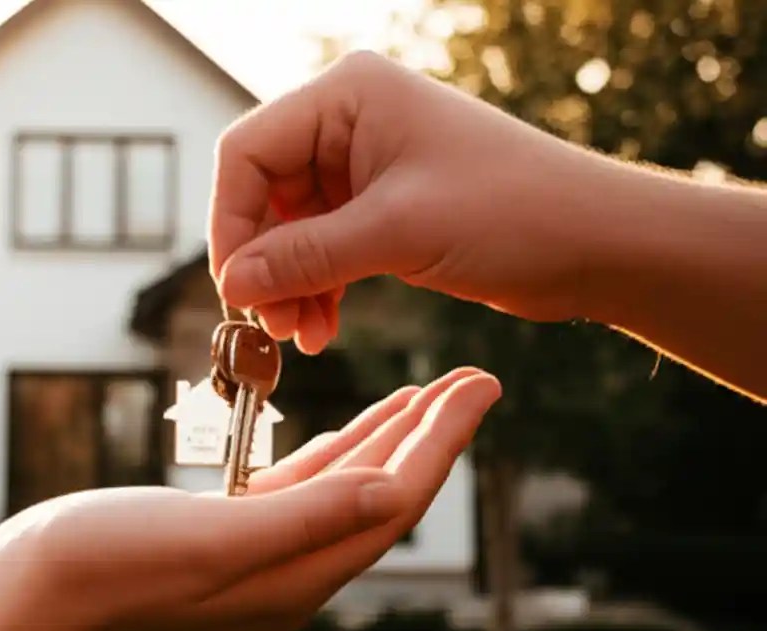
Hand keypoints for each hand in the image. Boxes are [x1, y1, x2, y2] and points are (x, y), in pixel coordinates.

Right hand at [0, 367, 499, 630]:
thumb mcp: (211, 540)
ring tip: (428, 392)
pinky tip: (351, 430)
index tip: (483, 384)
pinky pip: (301, 489)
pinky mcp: (225, 535)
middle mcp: (290, 571)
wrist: (28, 597)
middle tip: (475, 377)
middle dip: (431, 436)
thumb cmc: (106, 567)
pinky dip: (334, 452)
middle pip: (383, 494)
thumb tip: (393, 495)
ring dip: (389, 438)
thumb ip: (306, 519)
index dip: (443, 442)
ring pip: (345, 488)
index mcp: (297, 576)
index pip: (394, 501)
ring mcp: (259, 554)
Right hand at [208, 51, 596, 353]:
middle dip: (262, 263)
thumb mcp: (396, 233)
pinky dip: (316, 287)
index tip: (235, 287)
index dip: (230, 221)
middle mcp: (349, 121)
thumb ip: (304, 257)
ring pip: (289, 229)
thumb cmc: (515, 213)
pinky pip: (322, 247)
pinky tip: (321, 328)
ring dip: (287, 284)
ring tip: (301, 336)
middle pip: (263, 194)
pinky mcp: (382, 207)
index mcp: (347, 95)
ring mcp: (364, 166)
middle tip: (270, 324)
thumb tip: (232, 285)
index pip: (247, 151)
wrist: (598, 243)